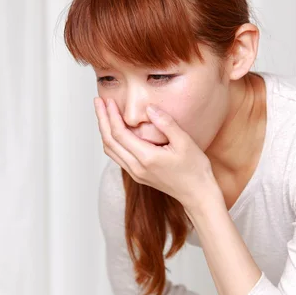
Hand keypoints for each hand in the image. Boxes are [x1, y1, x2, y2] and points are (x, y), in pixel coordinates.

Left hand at [94, 96, 216, 208]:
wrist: (197, 194)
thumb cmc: (195, 169)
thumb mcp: (185, 142)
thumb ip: (166, 123)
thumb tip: (150, 108)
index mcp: (147, 158)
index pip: (119, 134)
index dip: (111, 115)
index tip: (108, 100)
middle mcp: (137, 168)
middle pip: (109, 141)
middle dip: (102, 119)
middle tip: (98, 101)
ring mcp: (136, 173)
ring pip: (111, 150)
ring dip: (104, 130)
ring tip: (103, 113)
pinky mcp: (138, 175)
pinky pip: (118, 157)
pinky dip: (112, 141)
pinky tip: (115, 130)